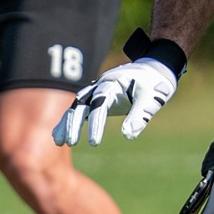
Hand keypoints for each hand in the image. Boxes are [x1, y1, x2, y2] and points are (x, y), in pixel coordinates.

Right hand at [52, 58, 178, 146]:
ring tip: (59, 142)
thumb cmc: (154, 84)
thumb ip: (140, 116)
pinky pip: (79, 109)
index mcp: (113, 83)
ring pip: (76, 106)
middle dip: (74, 123)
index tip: (94, 142)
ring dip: (67, 123)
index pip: (100, 104)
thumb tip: (128, 136)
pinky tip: (60, 136)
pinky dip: (69, 121)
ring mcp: (97, 91)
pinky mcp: (97, 98)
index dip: (96, 123)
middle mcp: (101, 85)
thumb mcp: (151, 99)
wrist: (154, 70)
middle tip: (71, 143)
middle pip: (82, 104)